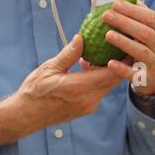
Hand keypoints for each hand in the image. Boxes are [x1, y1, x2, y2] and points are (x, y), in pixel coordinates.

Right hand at [0, 35, 124, 147]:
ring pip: (109, 85)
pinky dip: (102, 78)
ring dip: (112, 70)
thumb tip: (82, 38)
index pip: (112, 72)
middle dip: (123, 62)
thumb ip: (68, 54)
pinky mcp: (87, 108)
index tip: (129, 43)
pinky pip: (101, 90)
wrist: (26, 116)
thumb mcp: (49, 68)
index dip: (124, 58)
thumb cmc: (34, 91)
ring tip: (112, 51)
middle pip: (115, 79)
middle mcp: (88, 99)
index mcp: (79, 87)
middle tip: (127, 44)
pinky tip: (93, 65)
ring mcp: (89, 106)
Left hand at [86, 0, 154, 95]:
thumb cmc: (150, 44)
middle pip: (144, 32)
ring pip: (140, 51)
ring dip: (123, 42)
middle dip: (124, 22)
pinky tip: (110, 63)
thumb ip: (142, 14)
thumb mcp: (152, 28)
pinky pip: (134, 73)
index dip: (132, 10)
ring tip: (107, 35)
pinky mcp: (148, 78)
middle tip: (106, 15)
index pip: (150, 17)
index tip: (114, 4)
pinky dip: (122, 68)